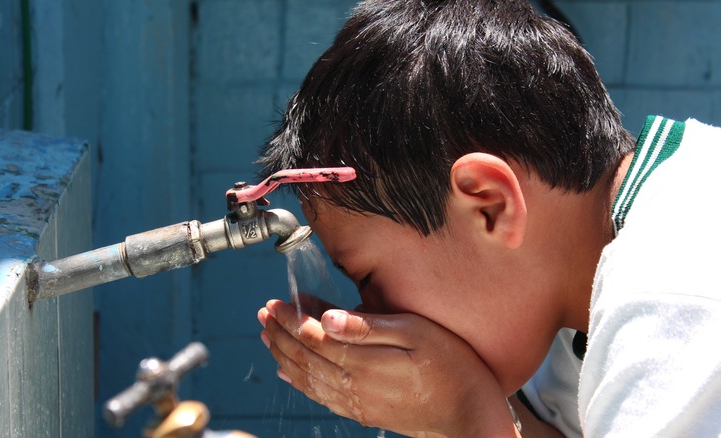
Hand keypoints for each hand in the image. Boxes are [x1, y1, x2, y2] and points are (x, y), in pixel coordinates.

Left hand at [258, 299, 518, 436]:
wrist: (470, 418)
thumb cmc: (452, 367)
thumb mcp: (416, 334)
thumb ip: (369, 326)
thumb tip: (327, 317)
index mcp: (363, 360)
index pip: (313, 336)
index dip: (290, 318)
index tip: (274, 302)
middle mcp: (353, 384)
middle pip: (305, 357)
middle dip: (280, 334)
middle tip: (263, 314)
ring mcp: (357, 401)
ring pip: (308, 378)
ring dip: (284, 355)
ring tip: (268, 337)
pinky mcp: (364, 411)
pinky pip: (321, 396)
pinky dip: (300, 382)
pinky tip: (290, 373)